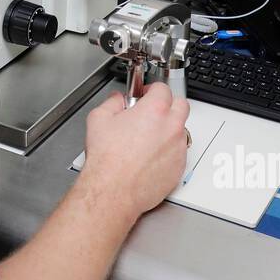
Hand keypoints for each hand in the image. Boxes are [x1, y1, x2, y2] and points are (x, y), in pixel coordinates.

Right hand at [79, 82, 190, 222]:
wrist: (113, 190)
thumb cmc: (108, 159)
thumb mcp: (99, 119)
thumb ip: (112, 102)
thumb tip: (117, 100)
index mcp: (155, 110)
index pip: (163, 89)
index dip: (152, 90)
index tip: (145, 94)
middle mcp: (171, 127)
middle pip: (181, 105)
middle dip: (168, 105)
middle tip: (153, 111)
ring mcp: (178, 148)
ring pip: (181, 130)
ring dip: (169, 129)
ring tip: (149, 137)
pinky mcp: (179, 167)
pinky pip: (179, 152)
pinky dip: (168, 151)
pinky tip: (151, 156)